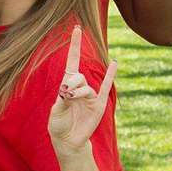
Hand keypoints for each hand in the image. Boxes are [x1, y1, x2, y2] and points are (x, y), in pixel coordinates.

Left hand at [47, 26, 118, 156]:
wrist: (69, 141)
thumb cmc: (59, 125)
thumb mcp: (56, 111)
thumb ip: (63, 99)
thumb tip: (68, 89)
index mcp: (67, 85)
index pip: (72, 61)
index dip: (74, 46)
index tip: (76, 29)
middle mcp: (80, 87)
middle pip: (78, 75)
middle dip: (72, 84)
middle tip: (67, 96)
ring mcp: (90, 96)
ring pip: (87, 87)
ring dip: (79, 93)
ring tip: (72, 101)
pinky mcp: (99, 105)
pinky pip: (106, 88)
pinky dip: (110, 76)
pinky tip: (115, 63)